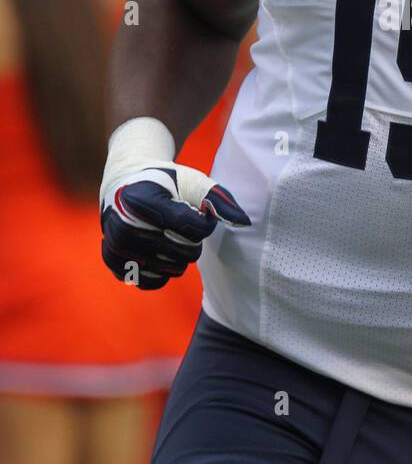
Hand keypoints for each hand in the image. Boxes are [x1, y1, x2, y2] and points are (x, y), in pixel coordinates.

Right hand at [101, 158, 249, 288]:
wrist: (125, 186)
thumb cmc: (165, 183)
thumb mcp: (192, 181)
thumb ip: (219, 200)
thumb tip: (245, 222)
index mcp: (142, 201)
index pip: (192, 228)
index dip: (206, 223)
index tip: (202, 212)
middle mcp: (124, 226)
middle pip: (186, 253)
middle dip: (193, 240)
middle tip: (183, 224)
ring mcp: (117, 247)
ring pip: (172, 269)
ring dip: (179, 256)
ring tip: (169, 234)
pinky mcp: (114, 263)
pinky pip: (152, 282)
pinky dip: (162, 270)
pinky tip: (158, 251)